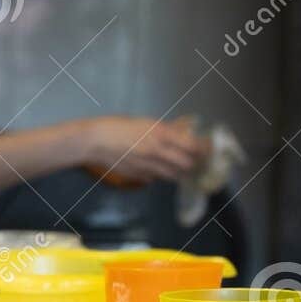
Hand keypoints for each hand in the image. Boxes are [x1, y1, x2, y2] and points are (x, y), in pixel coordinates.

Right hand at [82, 117, 207, 183]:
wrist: (95, 142)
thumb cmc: (118, 127)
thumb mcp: (146, 123)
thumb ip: (166, 129)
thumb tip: (184, 130)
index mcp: (161, 135)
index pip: (192, 147)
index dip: (203, 150)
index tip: (206, 150)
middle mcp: (158, 152)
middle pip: (186, 165)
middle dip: (193, 164)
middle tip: (195, 160)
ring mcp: (147, 167)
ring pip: (173, 175)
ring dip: (178, 172)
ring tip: (178, 166)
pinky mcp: (137, 176)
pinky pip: (155, 178)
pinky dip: (159, 175)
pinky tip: (156, 168)